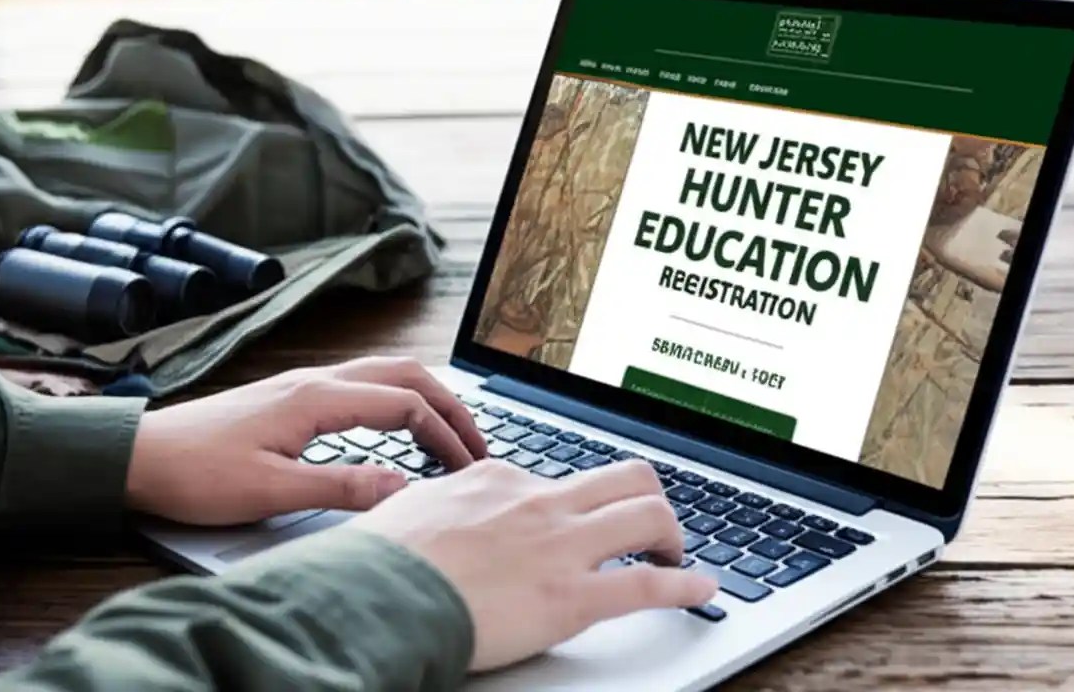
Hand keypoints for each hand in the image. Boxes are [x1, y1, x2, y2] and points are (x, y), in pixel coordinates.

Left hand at [126, 357, 487, 524]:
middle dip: (450, 406)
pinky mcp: (290, 397)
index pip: (405, 404)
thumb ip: (342, 486)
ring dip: (425, 398)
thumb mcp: (270, 490)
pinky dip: (397, 400)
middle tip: (477, 445)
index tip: (466, 469)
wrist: (135, 457)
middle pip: (406, 374)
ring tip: (448, 436)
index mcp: (316, 398)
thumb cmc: (194, 474)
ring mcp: (302, 384)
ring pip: (385, 373)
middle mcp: (315, 380)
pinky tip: (396, 430)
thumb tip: (404, 487)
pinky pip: (363, 385)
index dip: (445, 436)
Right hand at [349, 459, 717, 670]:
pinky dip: (685, 587)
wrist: (372, 596)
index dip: (579, 505)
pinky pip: (648, 584)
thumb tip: (442, 513)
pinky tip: (701, 590)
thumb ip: (441, 507)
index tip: (583, 521)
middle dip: (648, 500)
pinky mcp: (571, 596)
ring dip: (672, 535)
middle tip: (651, 527)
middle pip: (625, 478)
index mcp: (497, 479)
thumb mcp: (408, 510)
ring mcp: (560, 546)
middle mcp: (538, 502)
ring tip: (676, 556)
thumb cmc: (378, 561)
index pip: (559, 481)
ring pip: (648, 515)